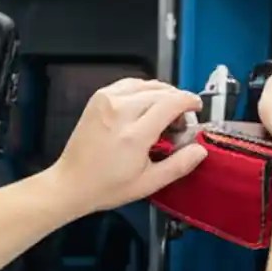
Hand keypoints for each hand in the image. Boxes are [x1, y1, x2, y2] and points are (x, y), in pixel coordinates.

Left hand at [50, 79, 207, 214]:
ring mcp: (106, 101)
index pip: (171, 103)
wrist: (71, 183)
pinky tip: (146, 104)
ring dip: (162, 93)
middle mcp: (120, 111)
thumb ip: (179, 165)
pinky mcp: (98, 98)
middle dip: (177, 100)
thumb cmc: (107, 186)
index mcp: (134, 134)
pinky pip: (129, 84)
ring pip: (146, 84)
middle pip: (161, 92)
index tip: (196, 108)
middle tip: (180, 121)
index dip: (189, 101)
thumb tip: (200, 150)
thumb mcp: (149, 183)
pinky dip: (143, 89)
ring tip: (165, 112)